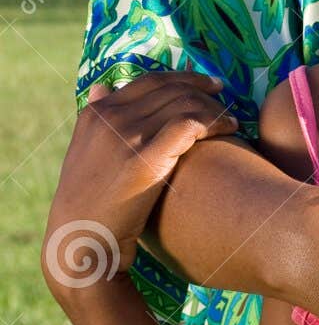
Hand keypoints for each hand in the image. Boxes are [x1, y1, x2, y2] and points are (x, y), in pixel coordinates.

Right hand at [43, 71, 236, 298]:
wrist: (80, 246)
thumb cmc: (89, 208)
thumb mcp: (83, 156)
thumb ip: (98, 123)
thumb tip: (102, 87)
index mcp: (96, 114)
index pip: (148, 81)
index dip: (182, 78)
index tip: (204, 84)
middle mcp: (111, 117)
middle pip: (170, 89)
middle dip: (202, 89)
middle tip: (223, 95)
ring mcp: (128, 135)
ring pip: (185, 103)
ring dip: (214, 108)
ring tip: (230, 120)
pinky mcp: (147, 157)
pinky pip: (192, 123)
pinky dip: (216, 122)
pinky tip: (229, 131)